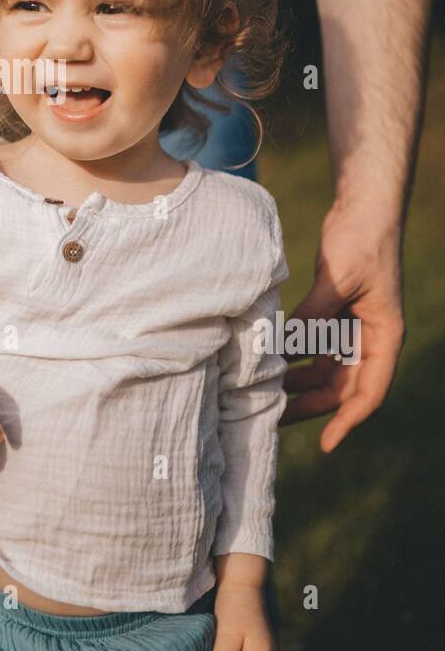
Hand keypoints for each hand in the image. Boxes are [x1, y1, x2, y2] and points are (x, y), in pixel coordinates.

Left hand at [280, 201, 404, 452]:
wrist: (363, 207)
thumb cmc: (361, 240)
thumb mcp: (339, 279)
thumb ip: (313, 315)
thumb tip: (284, 348)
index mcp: (385, 335)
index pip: (369, 391)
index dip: (347, 420)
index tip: (326, 444)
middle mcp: (371, 337)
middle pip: (343, 387)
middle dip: (313, 407)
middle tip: (277, 421)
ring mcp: (352, 326)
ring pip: (326, 370)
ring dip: (299, 384)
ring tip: (266, 396)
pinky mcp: (333, 313)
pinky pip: (314, 347)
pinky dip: (295, 358)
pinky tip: (269, 365)